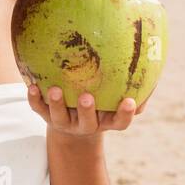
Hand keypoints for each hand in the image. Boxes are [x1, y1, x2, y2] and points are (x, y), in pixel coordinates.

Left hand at [27, 84, 150, 135]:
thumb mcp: (118, 96)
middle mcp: (87, 124)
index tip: (130, 102)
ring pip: (60, 117)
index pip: (120, 122)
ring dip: (57, 104)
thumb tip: (153, 59)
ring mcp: (65, 122)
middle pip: (89, 122)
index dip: (125, 114)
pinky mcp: (46, 116)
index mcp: (107, 120)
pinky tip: (31, 85)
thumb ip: (134, 82)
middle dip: (88, 110)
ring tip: (54, 89)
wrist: (72, 123)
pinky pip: (38, 109)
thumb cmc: (103, 101)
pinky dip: (34, 98)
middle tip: (87, 97)